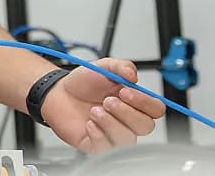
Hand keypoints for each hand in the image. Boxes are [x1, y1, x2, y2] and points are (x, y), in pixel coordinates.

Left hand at [41, 58, 166, 153]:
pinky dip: (98, 133)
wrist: (58, 92)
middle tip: (107, 101)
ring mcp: (113, 134)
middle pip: (145, 126)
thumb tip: (133, 75)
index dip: (144, 102)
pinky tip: (88, 123)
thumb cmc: (83, 83)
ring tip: (94, 110)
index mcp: (134, 102)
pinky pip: (106, 147)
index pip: (156, 109)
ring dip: (111, 122)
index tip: (125, 91)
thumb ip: (121, 66)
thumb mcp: (103, 66)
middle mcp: (127, 120)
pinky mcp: (98, 144)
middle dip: (126, 112)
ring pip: (127, 139)